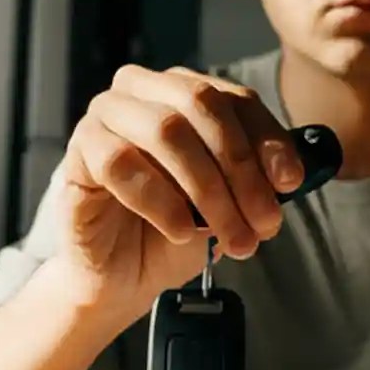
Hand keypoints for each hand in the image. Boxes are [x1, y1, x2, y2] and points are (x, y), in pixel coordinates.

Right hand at [55, 64, 304, 321]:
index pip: (236, 100)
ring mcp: (105, 118)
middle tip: (263, 222)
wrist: (123, 277)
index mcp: (185, 94)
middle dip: (242, 169)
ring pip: (165, 131)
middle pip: (202, 106)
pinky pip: (121, 163)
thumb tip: (290, 175)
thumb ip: (257, 180)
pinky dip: (161, 201)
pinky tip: (182, 231)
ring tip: (230, 236)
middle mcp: (143, 93)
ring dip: (209, 190)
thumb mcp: (231, 203)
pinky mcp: (78, 155)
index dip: (268, 140)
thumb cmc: (177, 230)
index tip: (291, 183)